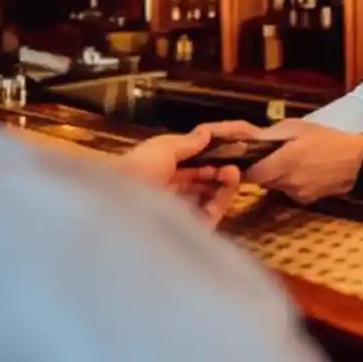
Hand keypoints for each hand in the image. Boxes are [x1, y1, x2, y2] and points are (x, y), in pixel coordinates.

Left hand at [115, 121, 253, 225]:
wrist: (123, 210)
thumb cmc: (138, 170)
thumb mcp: (160, 148)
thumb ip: (186, 142)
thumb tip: (207, 134)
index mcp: (158, 169)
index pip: (189, 159)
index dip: (210, 149)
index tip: (231, 139)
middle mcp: (170, 190)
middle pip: (203, 176)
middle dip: (221, 163)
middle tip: (238, 155)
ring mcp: (182, 210)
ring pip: (212, 193)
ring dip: (226, 178)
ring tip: (234, 168)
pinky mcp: (193, 229)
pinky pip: (215, 211)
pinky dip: (226, 195)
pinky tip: (232, 178)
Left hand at [243, 118, 362, 204]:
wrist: (356, 161)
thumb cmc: (326, 138)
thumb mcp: (296, 127)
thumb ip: (269, 134)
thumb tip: (246, 138)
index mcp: (284, 161)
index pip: (250, 173)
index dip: (246, 165)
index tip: (246, 157)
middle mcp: (287, 181)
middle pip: (261, 180)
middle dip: (261, 168)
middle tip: (268, 155)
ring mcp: (295, 193)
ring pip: (274, 186)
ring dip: (275, 175)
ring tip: (288, 161)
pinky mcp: (304, 200)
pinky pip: (287, 191)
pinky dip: (288, 182)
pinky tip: (302, 171)